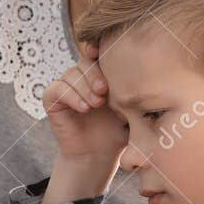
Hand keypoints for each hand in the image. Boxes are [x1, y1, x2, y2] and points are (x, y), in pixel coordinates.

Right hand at [42, 41, 125, 164]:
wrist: (98, 155)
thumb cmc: (119, 130)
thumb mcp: (132, 108)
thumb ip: (135, 89)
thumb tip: (151, 72)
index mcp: (102, 72)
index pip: (100, 53)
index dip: (101, 48)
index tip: (103, 51)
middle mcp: (82, 75)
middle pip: (85, 61)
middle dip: (95, 74)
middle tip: (104, 91)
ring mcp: (66, 85)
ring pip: (72, 75)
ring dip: (85, 88)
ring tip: (96, 105)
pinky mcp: (52, 98)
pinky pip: (58, 89)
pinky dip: (71, 97)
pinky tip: (84, 108)